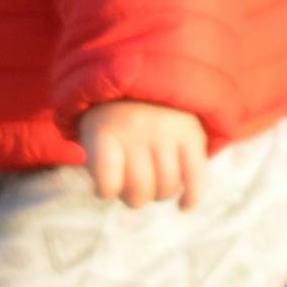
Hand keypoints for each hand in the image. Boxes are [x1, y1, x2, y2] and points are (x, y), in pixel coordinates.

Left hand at [75, 99, 208, 210]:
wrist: (140, 80)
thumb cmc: (110, 123)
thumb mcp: (90, 137)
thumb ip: (99, 168)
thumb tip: (113, 194)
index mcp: (104, 128)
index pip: (107, 182)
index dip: (106, 192)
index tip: (105, 186)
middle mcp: (136, 126)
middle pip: (140, 188)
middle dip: (134, 198)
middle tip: (130, 188)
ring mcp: (166, 129)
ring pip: (166, 186)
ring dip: (158, 195)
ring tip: (151, 187)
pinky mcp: (191, 133)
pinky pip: (196, 175)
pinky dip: (191, 197)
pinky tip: (183, 207)